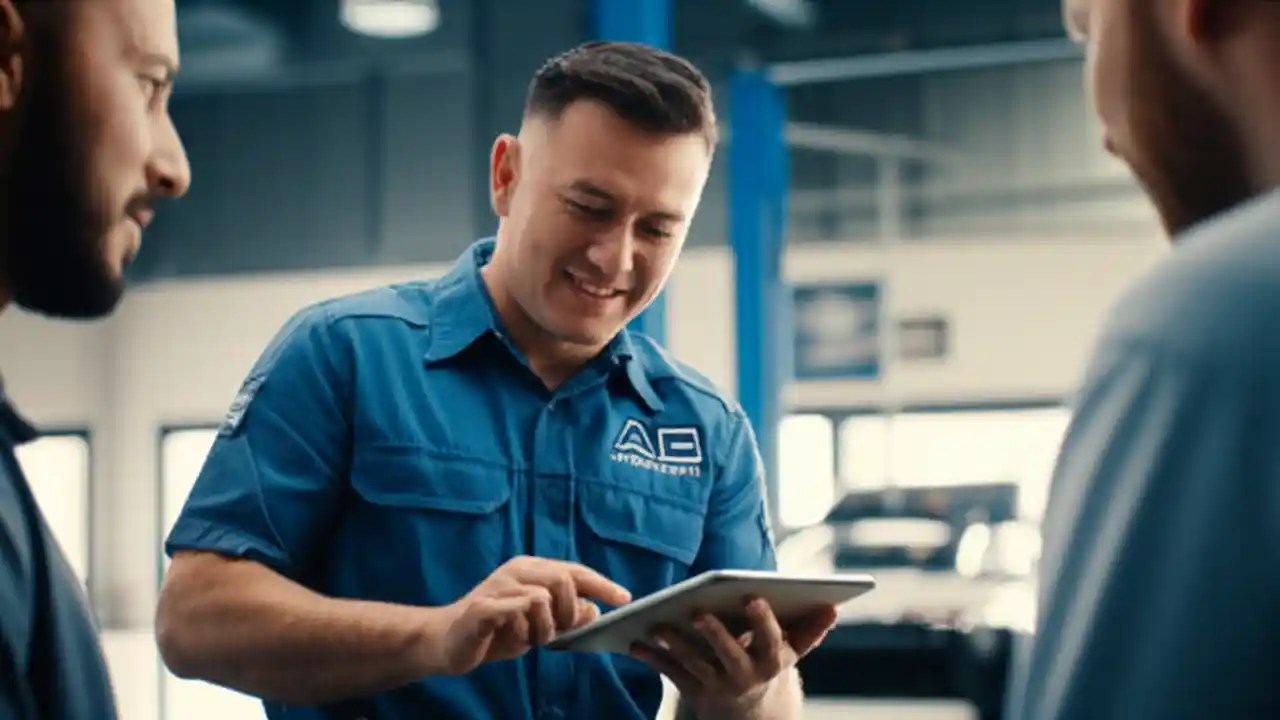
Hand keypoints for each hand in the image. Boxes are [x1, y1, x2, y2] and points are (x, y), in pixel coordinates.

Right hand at [432, 556, 630, 675]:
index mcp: (531, 570)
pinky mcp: (482, 607)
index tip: (624, 598)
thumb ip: (565, 616)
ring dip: (544, 628)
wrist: (446, 642)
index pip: (575, 570)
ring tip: (528, 639)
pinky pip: (516, 611)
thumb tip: (594, 609)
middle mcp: (516, 572)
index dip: (602, 584)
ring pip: (542, 599)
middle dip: (570, 611)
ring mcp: (498, 587)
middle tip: (560, 631)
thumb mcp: (538, 625)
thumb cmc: (495, 632)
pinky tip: (514, 637)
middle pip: (563, 579)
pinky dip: (523, 628)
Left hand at [630, 598, 837, 717]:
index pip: (770, 638)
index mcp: (771, 660)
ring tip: (658, 625)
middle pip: (729, 653)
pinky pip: (670, 673)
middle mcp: (745, 676)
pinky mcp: (691, 691)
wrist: (748, 712)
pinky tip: (635, 643)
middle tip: (696, 611)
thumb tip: (834, 606)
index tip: (754, 596)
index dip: (763, 619)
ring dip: (675, 645)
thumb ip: (810, 629)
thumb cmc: (767, 660)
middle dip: (714, 633)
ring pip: (694, 664)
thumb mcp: (791, 650)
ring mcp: (716, 686)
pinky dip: (652, 658)